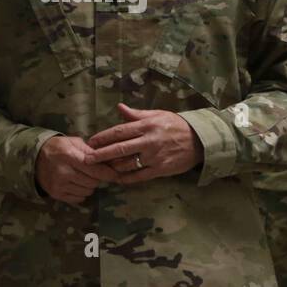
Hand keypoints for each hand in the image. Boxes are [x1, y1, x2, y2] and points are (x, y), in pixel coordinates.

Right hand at [35, 135, 121, 204]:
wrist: (34, 158)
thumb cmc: (57, 148)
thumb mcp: (72, 142)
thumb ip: (89, 150)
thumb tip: (107, 159)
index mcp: (69, 156)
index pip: (94, 169)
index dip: (107, 173)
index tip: (115, 174)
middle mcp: (63, 172)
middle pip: (93, 182)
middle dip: (97, 178)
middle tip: (93, 172)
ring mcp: (59, 185)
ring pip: (87, 191)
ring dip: (89, 185)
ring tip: (83, 177)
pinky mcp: (57, 194)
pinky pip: (79, 198)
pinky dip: (81, 193)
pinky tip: (76, 184)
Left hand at [84, 104, 203, 184]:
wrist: (200, 141)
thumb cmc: (176, 125)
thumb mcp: (158, 115)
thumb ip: (137, 114)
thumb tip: (119, 107)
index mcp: (147, 126)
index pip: (119, 131)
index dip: (103, 137)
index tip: (90, 142)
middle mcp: (148, 141)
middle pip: (119, 149)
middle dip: (101, 154)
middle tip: (87, 159)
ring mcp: (154, 157)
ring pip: (127, 164)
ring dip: (112, 167)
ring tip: (101, 168)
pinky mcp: (160, 170)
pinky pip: (139, 176)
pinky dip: (126, 178)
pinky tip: (117, 178)